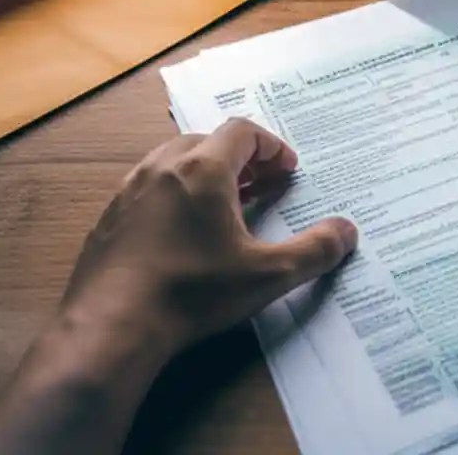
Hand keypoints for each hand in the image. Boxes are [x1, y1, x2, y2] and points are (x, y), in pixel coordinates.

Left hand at [0, 118, 356, 454]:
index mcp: (202, 169)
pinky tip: (183, 232)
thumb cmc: (192, 293)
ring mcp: (129, 190)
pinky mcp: (109, 217)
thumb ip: (314, 250)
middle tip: (263, 184)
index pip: (242, 131)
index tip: (288, 170)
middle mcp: (162, 167)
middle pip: (207, 140)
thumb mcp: (267, 275)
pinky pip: (148, 187)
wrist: (112, 325)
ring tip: (226, 204)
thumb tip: (347, 231)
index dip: (271, 146)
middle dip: (240, 158)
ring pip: (173, 161)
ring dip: (205, 172)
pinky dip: (174, 193)